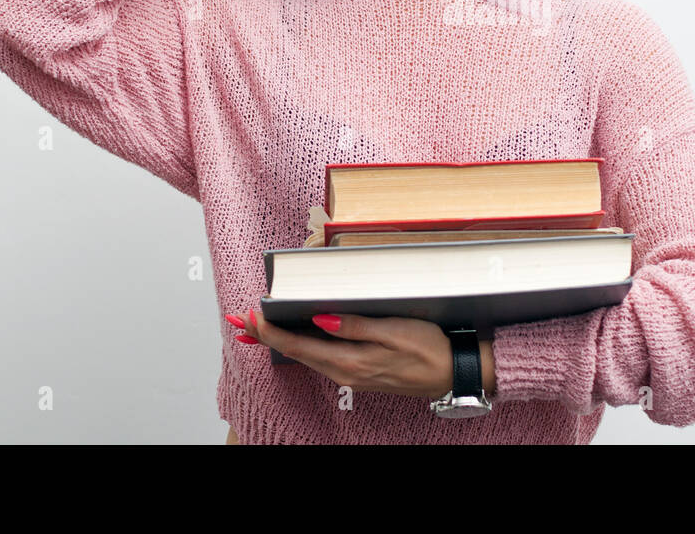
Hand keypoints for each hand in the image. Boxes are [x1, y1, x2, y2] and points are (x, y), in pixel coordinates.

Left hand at [228, 310, 455, 397]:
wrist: (452, 373)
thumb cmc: (427, 349)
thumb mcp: (393, 330)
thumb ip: (355, 326)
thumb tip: (320, 319)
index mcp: (350, 362)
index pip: (301, 345)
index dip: (273, 332)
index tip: (252, 318)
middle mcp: (346, 372)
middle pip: (298, 352)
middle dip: (269, 337)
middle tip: (242, 324)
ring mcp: (352, 375)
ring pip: (309, 356)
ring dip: (284, 342)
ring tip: (262, 329)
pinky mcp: (360, 372)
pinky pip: (322, 359)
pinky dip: (303, 347)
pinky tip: (299, 338)